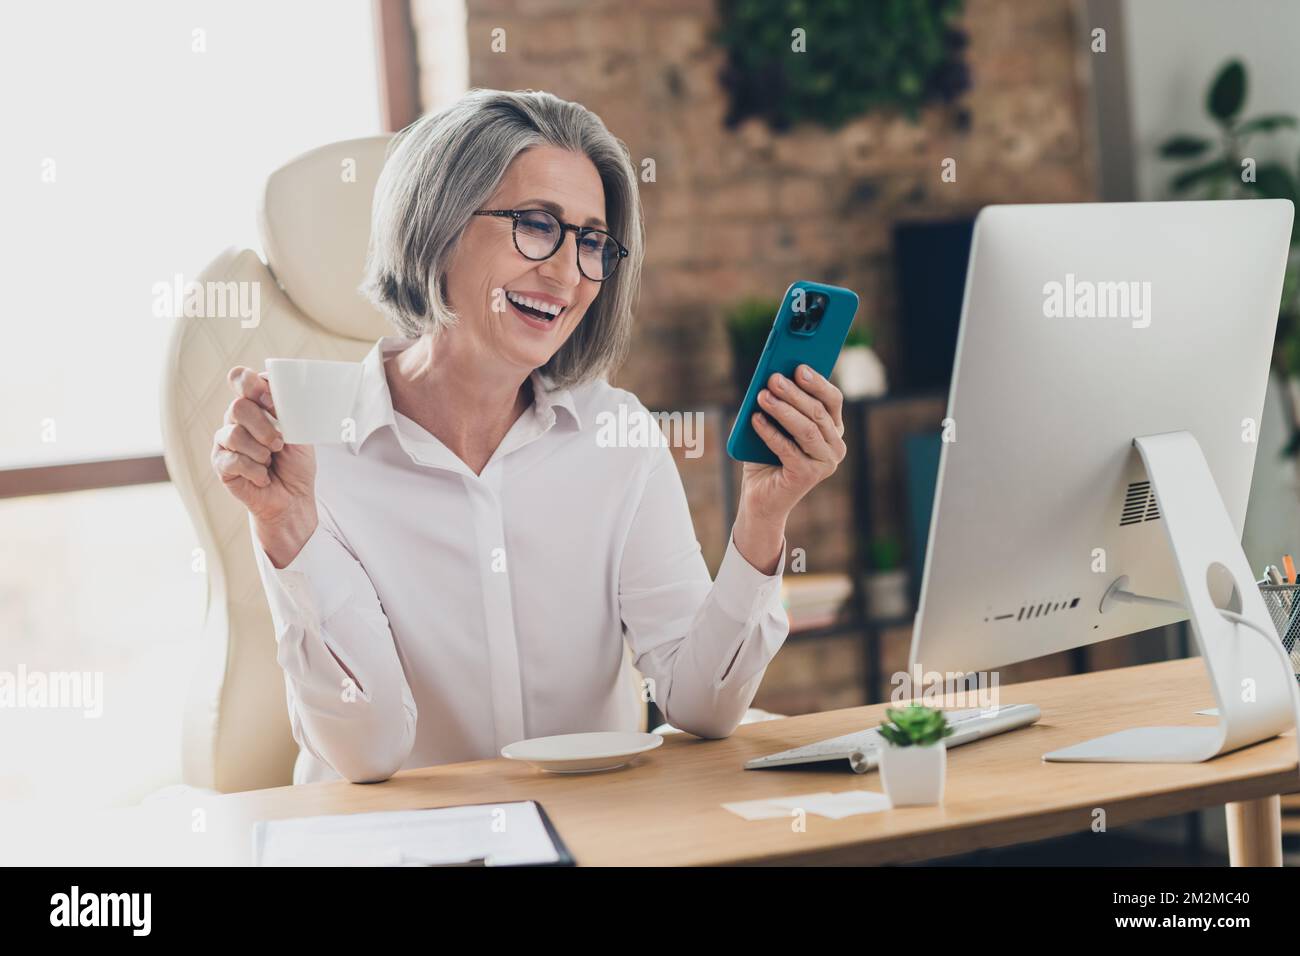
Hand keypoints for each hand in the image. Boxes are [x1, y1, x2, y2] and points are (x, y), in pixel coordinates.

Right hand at [211, 366, 317, 566]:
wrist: (293, 497)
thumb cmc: (295, 463)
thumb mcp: (299, 432)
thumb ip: (286, 409)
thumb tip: (272, 391)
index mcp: (256, 405)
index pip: (240, 379)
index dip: (251, 385)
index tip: (271, 402)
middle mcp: (236, 419)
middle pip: (238, 407)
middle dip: (264, 427)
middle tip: (279, 444)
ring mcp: (225, 441)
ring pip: (234, 434)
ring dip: (261, 452)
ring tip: (270, 462)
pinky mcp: (220, 463)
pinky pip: (232, 459)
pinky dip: (255, 470)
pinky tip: (263, 476)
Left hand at [733, 365, 846, 570]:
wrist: (760, 498)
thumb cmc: (767, 456)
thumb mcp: (774, 426)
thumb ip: (779, 404)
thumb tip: (772, 378)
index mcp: (832, 429)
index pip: (832, 400)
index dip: (817, 382)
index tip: (799, 367)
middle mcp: (835, 446)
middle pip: (817, 413)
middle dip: (794, 393)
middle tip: (773, 378)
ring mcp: (825, 464)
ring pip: (806, 429)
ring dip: (783, 410)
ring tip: (762, 396)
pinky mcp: (807, 476)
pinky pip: (787, 448)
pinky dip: (769, 432)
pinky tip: (755, 419)